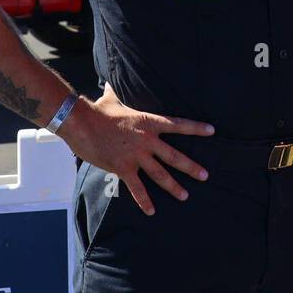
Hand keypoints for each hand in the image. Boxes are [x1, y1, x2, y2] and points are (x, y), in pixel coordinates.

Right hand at [59, 83, 214, 215]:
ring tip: (185, 196)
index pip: (178, 124)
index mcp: (148, 122)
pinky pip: (136, 188)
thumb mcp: (113, 98)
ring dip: (174, 186)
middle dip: (191, 167)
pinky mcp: (123, 168)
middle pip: (174, 156)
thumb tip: (111, 81)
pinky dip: (144, 201)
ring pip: (160, 174)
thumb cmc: (98, 110)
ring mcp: (136, 156)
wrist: (81, 122)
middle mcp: (147, 140)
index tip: (212, 131)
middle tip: (205, 175)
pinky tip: (152, 211)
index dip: (196, 127)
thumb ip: (118, 91)